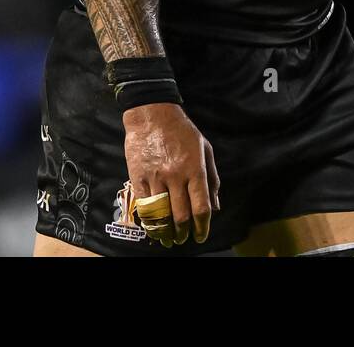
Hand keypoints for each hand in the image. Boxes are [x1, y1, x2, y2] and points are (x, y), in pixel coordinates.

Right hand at [122, 102, 219, 245]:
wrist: (152, 113)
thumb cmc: (182, 130)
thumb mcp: (204, 148)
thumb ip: (212, 177)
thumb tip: (215, 206)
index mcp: (194, 169)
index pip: (200, 207)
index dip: (202, 227)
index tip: (201, 235)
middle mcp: (175, 176)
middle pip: (180, 215)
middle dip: (183, 233)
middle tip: (183, 239)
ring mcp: (155, 177)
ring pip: (160, 214)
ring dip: (165, 231)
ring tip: (168, 238)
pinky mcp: (138, 176)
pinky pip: (143, 205)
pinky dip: (148, 220)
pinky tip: (152, 226)